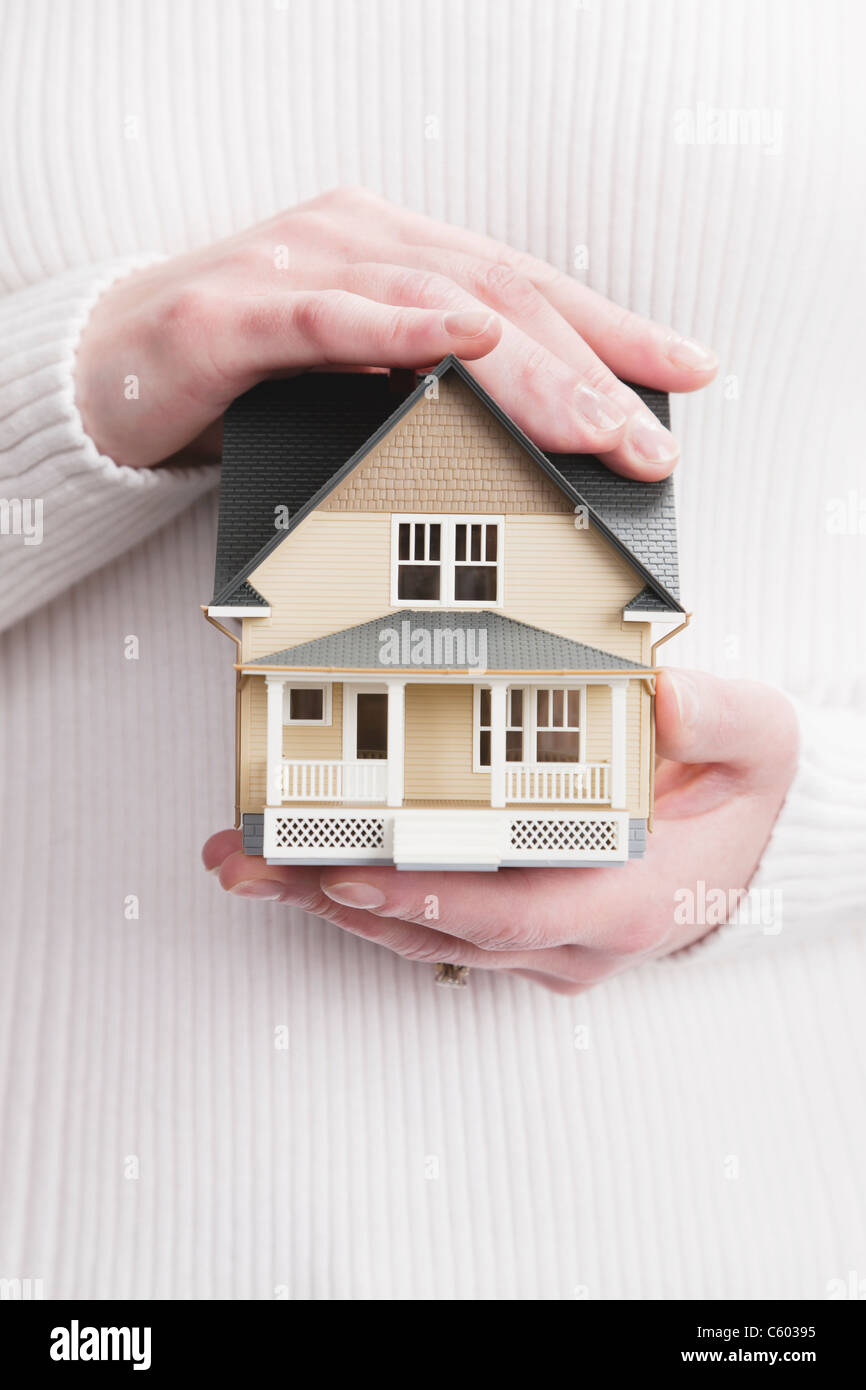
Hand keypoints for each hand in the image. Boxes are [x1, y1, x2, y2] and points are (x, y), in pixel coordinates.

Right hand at [75, 186, 715, 470]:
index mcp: (400, 256)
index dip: (614, 332)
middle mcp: (360, 242)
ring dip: (522, 367)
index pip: (529, 290)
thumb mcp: (360, 386)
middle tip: (647, 438)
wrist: (109, 372)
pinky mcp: (234, 313)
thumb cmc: (242, 379)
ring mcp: (297, 268)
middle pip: (501, 297)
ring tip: (590, 419)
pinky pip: (327, 318)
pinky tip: (456, 338)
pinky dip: (398, 327)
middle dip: (587, 372)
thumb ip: (437, 398)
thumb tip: (536, 450)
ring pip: (434, 304)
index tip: (687, 376)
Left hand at [203, 671, 798, 992]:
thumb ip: (720, 718)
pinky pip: (429, 923)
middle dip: (333, 898)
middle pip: (437, 931)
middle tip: (246, 862)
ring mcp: (542, 945)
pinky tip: (302, 863)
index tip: (346, 873)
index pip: (511, 914)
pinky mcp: (518, 932)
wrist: (751, 841)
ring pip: (419, 934)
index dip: (423, 898)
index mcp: (626, 899)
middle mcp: (574, 939)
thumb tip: (664, 697)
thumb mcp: (759, 739)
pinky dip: (363, 892)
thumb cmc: (742, 794)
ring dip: (328, 899)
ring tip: (245, 858)